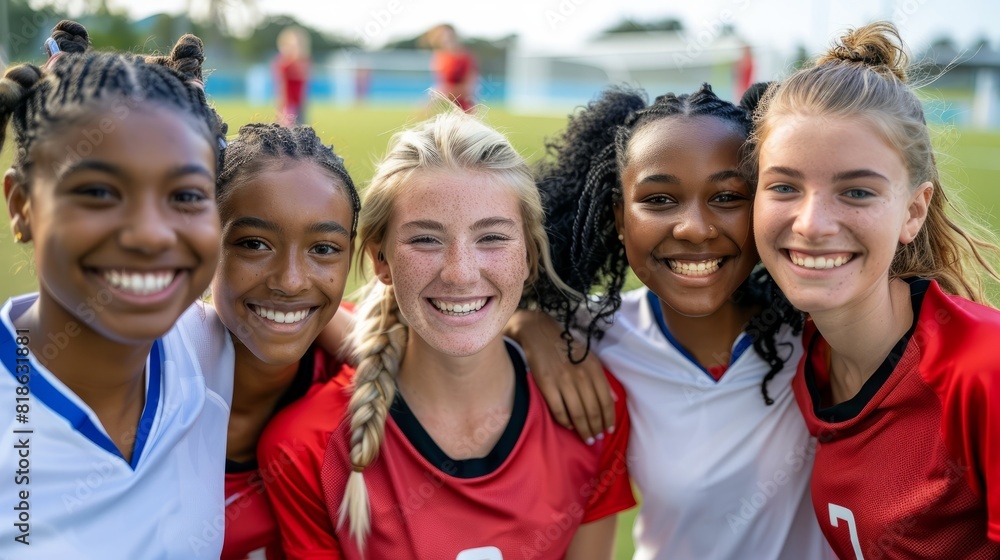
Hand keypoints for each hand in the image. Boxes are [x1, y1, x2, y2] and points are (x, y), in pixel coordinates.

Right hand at [505, 309, 615, 441]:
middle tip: (596, 439)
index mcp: (594, 369)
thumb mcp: (589, 358)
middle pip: (592, 410)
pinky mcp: (546, 385)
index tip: (608, 430)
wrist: (539, 333)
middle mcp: (581, 376)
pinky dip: (565, 421)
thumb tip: (614, 400)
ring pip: (577, 413)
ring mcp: (563, 381)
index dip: (608, 418)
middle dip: (596, 428)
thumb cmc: (566, 346)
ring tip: (586, 438)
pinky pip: (558, 410)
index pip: (606, 400)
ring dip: (583, 429)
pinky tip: (568, 426)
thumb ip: (602, 379)